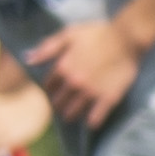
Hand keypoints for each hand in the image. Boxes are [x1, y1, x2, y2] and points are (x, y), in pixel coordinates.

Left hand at [27, 18, 148, 128]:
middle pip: (58, 103)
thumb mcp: (69, 34)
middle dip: (59, 103)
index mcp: (62, 67)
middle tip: (65, 102)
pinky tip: (91, 121)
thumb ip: (48, 47)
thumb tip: (28, 60)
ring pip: (72, 113)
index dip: (51, 88)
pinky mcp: (108, 98)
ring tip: (74, 112)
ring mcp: (90, 92)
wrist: (127, 38)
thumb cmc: (97, 33)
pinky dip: (91, 122)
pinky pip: (95, 118)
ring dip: (71, 114)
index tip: (56, 90)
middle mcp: (73, 83)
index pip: (48, 87)